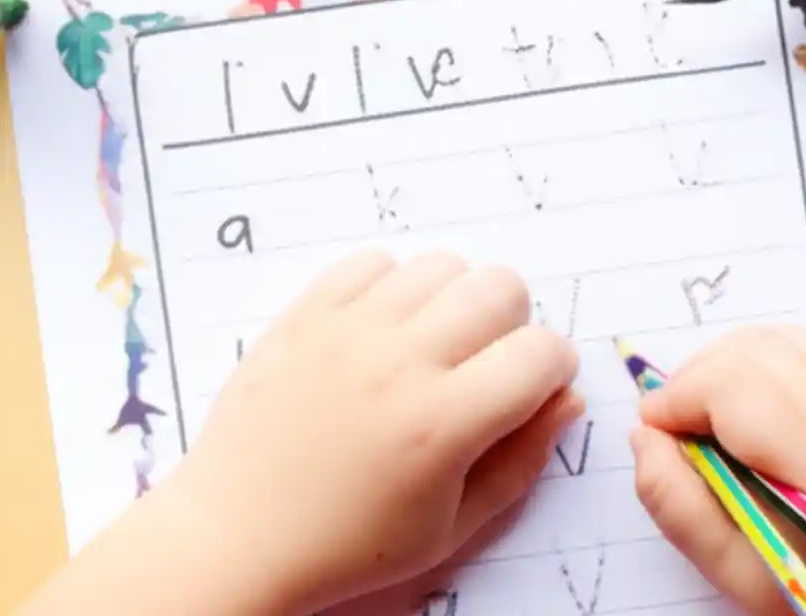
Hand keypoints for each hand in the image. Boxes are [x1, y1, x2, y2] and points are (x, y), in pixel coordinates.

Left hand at [169, 249, 582, 613]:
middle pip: (500, 287)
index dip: (554, 368)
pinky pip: (372, 261)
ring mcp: (347, 332)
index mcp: (443, 425)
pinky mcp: (305, 315)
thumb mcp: (454, 527)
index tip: (536, 387)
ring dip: (455, 300)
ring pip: (442, 266)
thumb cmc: (350, 545)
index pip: (540, 353)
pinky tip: (383, 330)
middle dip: (514, 323)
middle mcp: (399, 364)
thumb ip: (523, 460)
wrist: (237, 535)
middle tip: (485, 364)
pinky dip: (393, 286)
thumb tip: (567, 398)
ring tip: (432, 345)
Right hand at [629, 325, 805, 613]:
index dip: (676, 398)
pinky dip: (772, 366)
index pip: (729, 385)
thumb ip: (680, 506)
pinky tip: (761, 409)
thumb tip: (645, 436)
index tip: (656, 431)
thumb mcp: (745, 576)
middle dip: (697, 377)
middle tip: (678, 425)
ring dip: (732, 364)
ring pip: (783, 338)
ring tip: (714, 413)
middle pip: (752, 349)